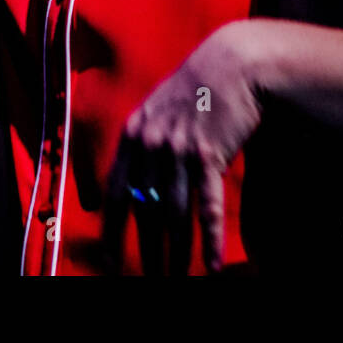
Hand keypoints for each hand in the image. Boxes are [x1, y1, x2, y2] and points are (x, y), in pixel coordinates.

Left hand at [102, 21, 263, 274]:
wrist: (232, 63)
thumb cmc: (198, 87)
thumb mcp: (158, 108)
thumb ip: (144, 141)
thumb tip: (136, 180)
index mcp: (134, 134)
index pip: (115, 192)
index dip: (112, 231)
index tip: (110, 261)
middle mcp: (151, 144)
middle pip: (144, 210)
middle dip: (145, 251)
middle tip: (148, 279)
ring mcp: (179, 150)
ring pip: (173, 214)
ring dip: (176, 253)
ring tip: (175, 279)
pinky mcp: (209, 155)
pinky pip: (207, 206)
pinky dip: (210, 239)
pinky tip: (213, 265)